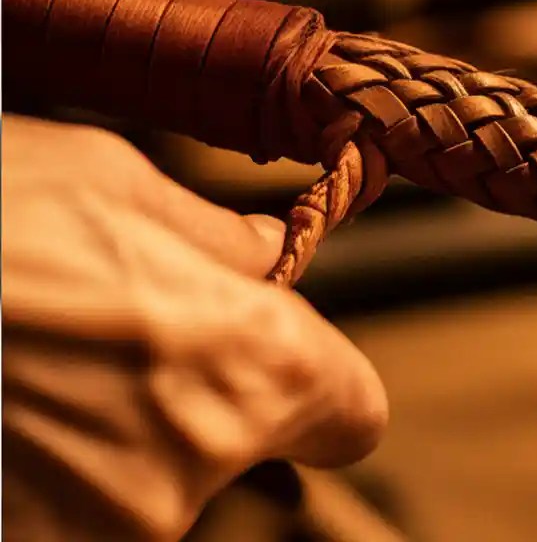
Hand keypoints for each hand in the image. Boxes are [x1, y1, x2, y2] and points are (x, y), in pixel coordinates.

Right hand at [1, 115, 386, 540]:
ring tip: (31, 369)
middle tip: (105, 341)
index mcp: (249, 363)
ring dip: (107, 440)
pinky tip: (7, 412)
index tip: (285, 368)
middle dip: (193, 399)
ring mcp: (105, 529)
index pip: (350, 414)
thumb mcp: (104, 182)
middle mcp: (190, 467)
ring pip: (148, 487)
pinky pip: (74, 513)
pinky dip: (47, 475)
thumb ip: (209, 237)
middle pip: (238, 447)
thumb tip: (263, 256)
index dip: (320, 387)